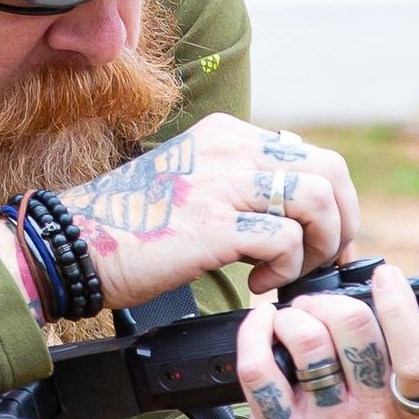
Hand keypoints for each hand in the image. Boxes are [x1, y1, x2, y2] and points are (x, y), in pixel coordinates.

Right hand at [0, 115, 361, 314]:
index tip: (327, 243)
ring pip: (316, 200)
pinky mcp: (214, 223)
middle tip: (325, 261)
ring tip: (287, 273)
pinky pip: (285, 240)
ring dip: (317, 248)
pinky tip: (255, 284)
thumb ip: (240, 180)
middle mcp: (228, 147)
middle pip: (329, 169)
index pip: (313, 155)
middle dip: (342, 223)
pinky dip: (284, 271)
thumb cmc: (133, 225)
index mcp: (226, 134)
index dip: (336, 204)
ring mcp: (221, 182)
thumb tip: (299, 201)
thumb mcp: (193, 181)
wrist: (76, 243)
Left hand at [235, 262, 418, 418]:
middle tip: (321, 307)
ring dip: (292, 315)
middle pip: (354, 326)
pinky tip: (262, 323)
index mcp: (418, 411)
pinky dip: (254, 331)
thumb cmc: (359, 408)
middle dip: (331, 301)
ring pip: (305, 338)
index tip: (387, 276)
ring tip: (292, 322)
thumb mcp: (405, 394)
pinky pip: (260, 367)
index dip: (401, 309)